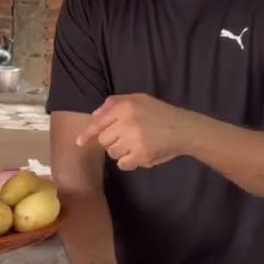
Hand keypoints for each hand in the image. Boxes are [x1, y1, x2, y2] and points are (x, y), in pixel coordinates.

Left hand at [76, 94, 191, 170]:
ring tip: (135, 145)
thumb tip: (95, 115)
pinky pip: (123, 164)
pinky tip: (139, 155)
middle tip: (127, 137)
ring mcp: (133, 140)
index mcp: (125, 107)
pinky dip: (128, 162)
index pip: (99, 122)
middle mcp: (126, 122)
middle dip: (112, 140)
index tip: (79, 142)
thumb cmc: (160, 114)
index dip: (87, 133)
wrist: (184, 129)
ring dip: (120, 151)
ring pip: (112, 152)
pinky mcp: (141, 155)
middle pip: (104, 140)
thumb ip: (115, 103)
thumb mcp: (139, 99)